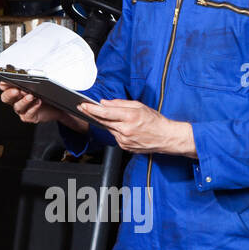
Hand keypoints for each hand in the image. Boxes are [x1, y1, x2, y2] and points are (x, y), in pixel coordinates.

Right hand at [0, 82, 87, 131]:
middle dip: (10, 94)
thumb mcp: (40, 84)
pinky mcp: (30, 117)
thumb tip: (29, 73)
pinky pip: (28, 114)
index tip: (6, 80)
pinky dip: (33, 108)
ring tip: (30, 96)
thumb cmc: (47, 94)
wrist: (57, 107)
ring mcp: (22, 109)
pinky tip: (38, 102)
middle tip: (16, 90)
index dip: (4, 84)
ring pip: (17, 106)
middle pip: (6, 98)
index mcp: (16, 90)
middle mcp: (17, 100)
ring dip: (23, 101)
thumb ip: (32, 80)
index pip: (5, 86)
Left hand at [77, 99, 195, 156]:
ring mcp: (124, 140)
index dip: (92, 109)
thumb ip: (120, 104)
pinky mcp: (125, 146)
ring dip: (106, 121)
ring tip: (108, 115)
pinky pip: (115, 136)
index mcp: (130, 117)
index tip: (83, 105)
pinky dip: (115, 130)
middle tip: (83, 107)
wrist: (166, 138)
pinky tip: (122, 127)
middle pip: (103, 121)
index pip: (106, 112)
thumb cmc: (155, 121)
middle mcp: (125, 130)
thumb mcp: (139, 106)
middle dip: (91, 114)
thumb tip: (105, 103)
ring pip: (109, 128)